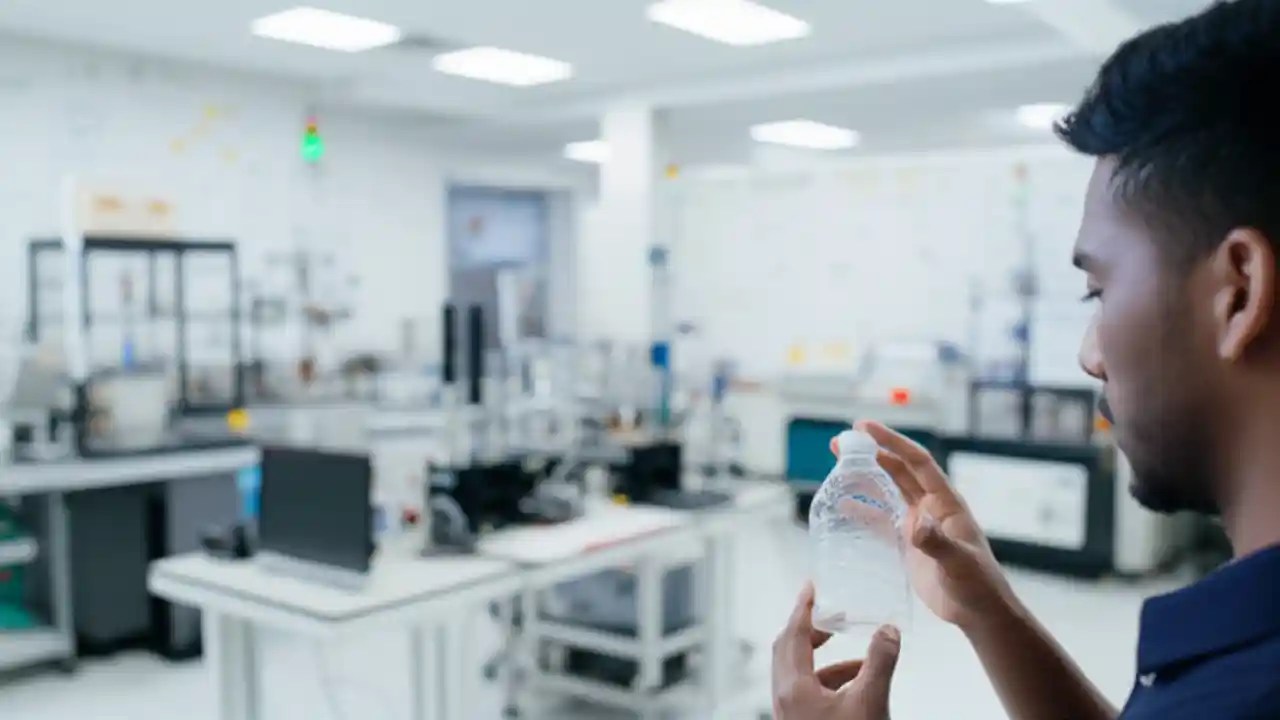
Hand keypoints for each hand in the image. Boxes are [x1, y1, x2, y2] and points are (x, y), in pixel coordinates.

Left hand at [772, 583, 900, 719]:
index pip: (794, 634)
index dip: (803, 608)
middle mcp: (784, 696)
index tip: (810, 588)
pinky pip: (808, 691)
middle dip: (813, 630)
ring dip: (828, 660)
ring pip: (801, 672)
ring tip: (859, 658)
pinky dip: (830, 680)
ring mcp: (788, 712)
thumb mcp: (870, 702)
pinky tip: (856, 684)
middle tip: (833, 617)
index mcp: (793, 685)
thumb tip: (888, 631)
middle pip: (790, 649)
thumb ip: (879, 663)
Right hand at [836, 421, 1013, 629]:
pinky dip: (862, 509)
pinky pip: (880, 519)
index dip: (892, 442)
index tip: (864, 428)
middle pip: (897, 470)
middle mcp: (930, 506)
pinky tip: (842, 503)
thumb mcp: (959, 563)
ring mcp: (917, 524)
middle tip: (842, 441)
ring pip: (887, 490)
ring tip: (838, 462)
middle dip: (872, 452)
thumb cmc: (977, 584)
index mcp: (945, 502)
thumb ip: (937, 543)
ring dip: (864, 475)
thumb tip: (916, 525)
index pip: (916, 462)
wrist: (978, 612)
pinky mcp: (907, 544)